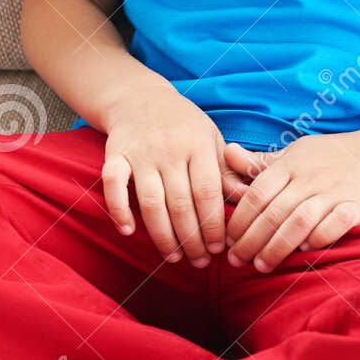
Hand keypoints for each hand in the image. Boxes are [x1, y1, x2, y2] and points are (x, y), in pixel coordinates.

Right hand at [101, 87, 249, 266]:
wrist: (139, 98)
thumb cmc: (183, 124)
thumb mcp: (211, 139)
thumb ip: (227, 171)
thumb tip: (246, 200)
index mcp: (197, 144)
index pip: (207, 192)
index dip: (214, 224)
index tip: (219, 248)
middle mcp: (169, 149)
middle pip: (180, 203)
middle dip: (192, 238)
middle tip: (199, 261)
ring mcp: (140, 152)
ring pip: (151, 202)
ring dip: (162, 235)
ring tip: (174, 257)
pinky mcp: (114, 154)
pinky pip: (113, 184)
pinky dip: (118, 209)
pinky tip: (128, 231)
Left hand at [223, 129, 359, 271]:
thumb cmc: (330, 158)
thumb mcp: (293, 154)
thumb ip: (260, 162)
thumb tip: (226, 153)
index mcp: (290, 165)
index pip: (256, 194)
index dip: (239, 220)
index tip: (227, 240)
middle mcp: (309, 178)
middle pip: (273, 213)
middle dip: (250, 241)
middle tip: (236, 261)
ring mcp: (334, 191)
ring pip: (298, 222)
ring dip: (277, 247)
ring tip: (261, 266)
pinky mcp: (357, 205)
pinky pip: (334, 225)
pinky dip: (318, 239)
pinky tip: (304, 252)